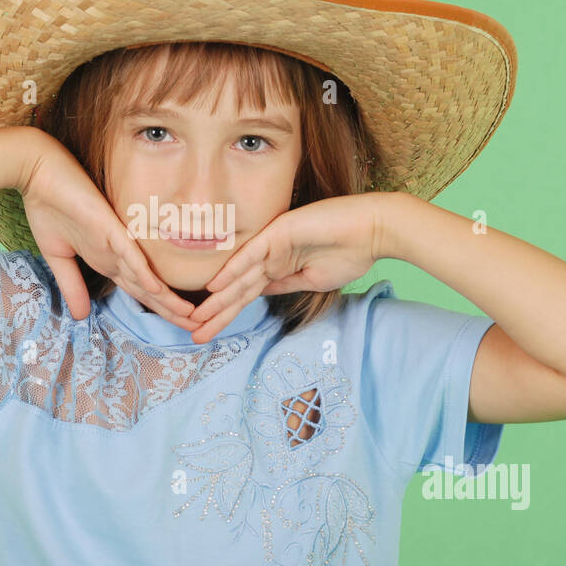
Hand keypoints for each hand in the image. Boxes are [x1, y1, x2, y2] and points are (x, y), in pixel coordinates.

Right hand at [19, 134, 200, 330]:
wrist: (37, 173)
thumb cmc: (48, 207)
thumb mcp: (57, 257)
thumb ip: (72, 285)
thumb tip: (80, 316)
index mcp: (108, 260)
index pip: (141, 291)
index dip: (160, 310)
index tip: (181, 325)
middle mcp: (117, 254)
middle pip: (151, 290)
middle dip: (175, 311)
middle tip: (201, 327)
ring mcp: (115, 241)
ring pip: (147, 277)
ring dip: (169, 299)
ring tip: (193, 317)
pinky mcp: (109, 227)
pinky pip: (129, 254)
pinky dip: (143, 273)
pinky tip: (159, 290)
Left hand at [186, 194, 382, 342]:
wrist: (372, 231)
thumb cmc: (350, 253)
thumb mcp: (313, 279)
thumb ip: (284, 284)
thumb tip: (261, 293)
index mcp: (277, 267)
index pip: (246, 296)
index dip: (226, 315)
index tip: (208, 334)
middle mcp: (269, 256)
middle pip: (236, 291)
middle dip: (214, 314)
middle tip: (192, 334)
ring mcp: (272, 244)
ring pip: (238, 277)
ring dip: (217, 300)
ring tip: (195, 319)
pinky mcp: (278, 232)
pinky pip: (250, 255)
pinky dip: (232, 272)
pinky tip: (214, 288)